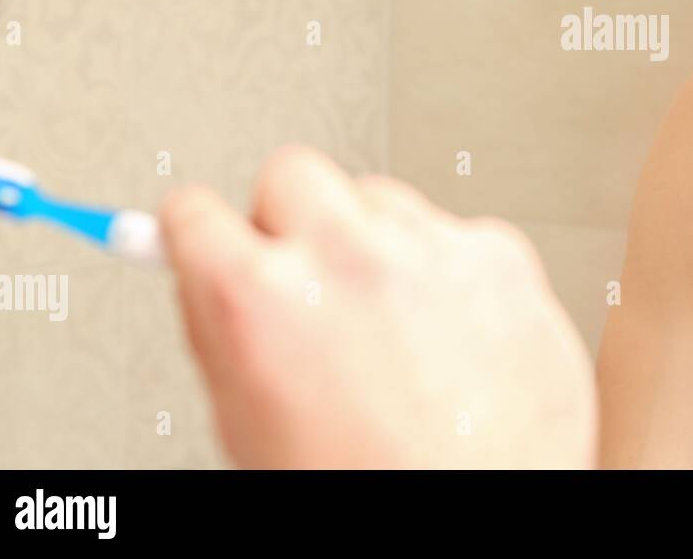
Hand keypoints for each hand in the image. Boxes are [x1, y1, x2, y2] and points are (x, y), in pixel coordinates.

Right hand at [159, 145, 596, 468]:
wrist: (485, 518)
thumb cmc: (369, 486)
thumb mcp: (250, 424)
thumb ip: (223, 329)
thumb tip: (199, 262)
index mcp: (261, 302)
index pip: (193, 211)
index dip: (203, 235)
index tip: (217, 241)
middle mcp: (345, 257)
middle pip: (292, 174)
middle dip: (292, 221)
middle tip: (312, 281)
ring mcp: (430, 250)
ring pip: (381, 199)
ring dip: (378, 245)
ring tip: (396, 328)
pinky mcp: (500, 256)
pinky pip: (455, 235)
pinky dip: (450, 272)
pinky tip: (453, 335)